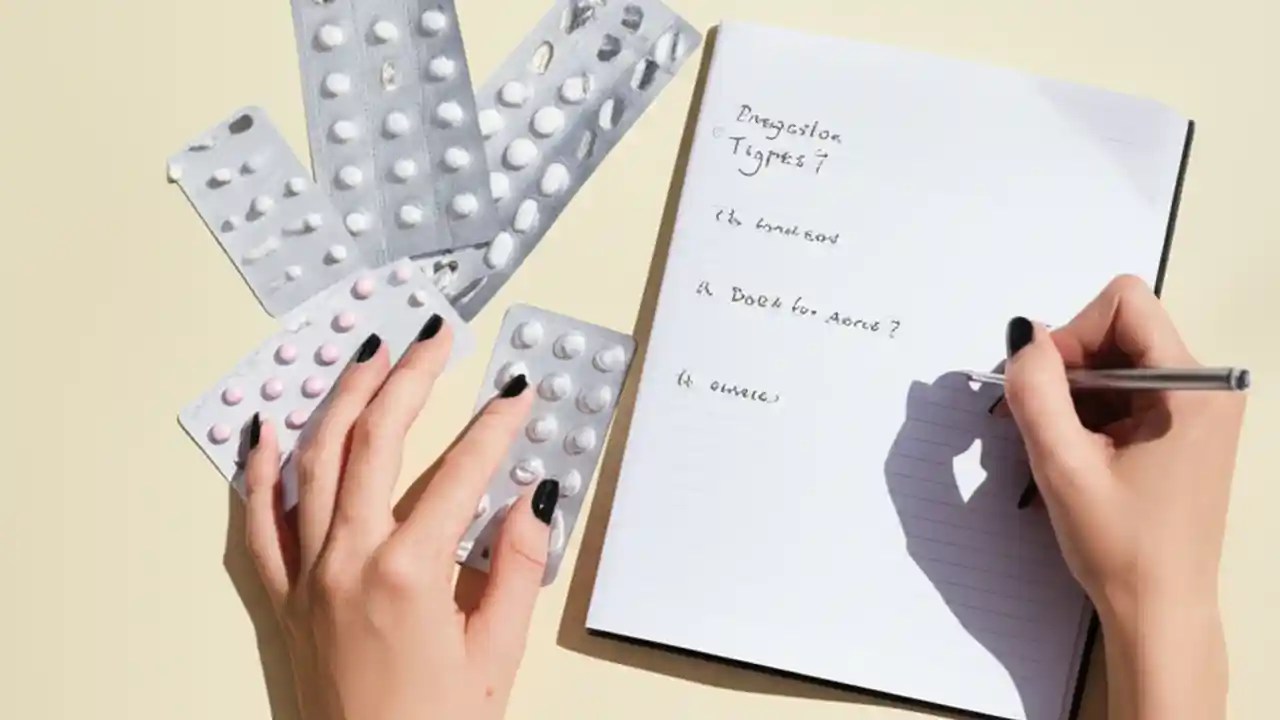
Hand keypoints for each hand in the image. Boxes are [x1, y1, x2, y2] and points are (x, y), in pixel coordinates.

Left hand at [242, 316, 555, 719]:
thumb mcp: (495, 656)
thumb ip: (514, 569)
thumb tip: (530, 502)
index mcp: (409, 574)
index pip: (461, 472)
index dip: (494, 425)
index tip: (514, 394)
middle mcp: (348, 562)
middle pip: (376, 440)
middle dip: (411, 378)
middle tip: (435, 337)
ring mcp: (304, 576)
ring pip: (314, 461)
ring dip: (342, 398)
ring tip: (367, 353)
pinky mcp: (279, 599)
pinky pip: (254, 520)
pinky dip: (256, 469)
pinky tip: (266, 427)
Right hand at [1001, 275, 1244, 719]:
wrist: (1159, 610)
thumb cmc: (1118, 545)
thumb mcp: (1062, 464)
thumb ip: (1036, 389)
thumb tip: (1022, 335)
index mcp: (1192, 388)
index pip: (1124, 304)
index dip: (1072, 335)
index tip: (1046, 389)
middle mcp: (1206, 388)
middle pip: (1121, 329)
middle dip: (1068, 365)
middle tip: (1037, 419)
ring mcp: (1199, 409)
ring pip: (1119, 360)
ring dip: (1076, 392)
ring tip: (1057, 444)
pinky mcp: (1185, 429)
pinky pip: (1128, 390)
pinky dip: (1092, 411)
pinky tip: (1078, 452)